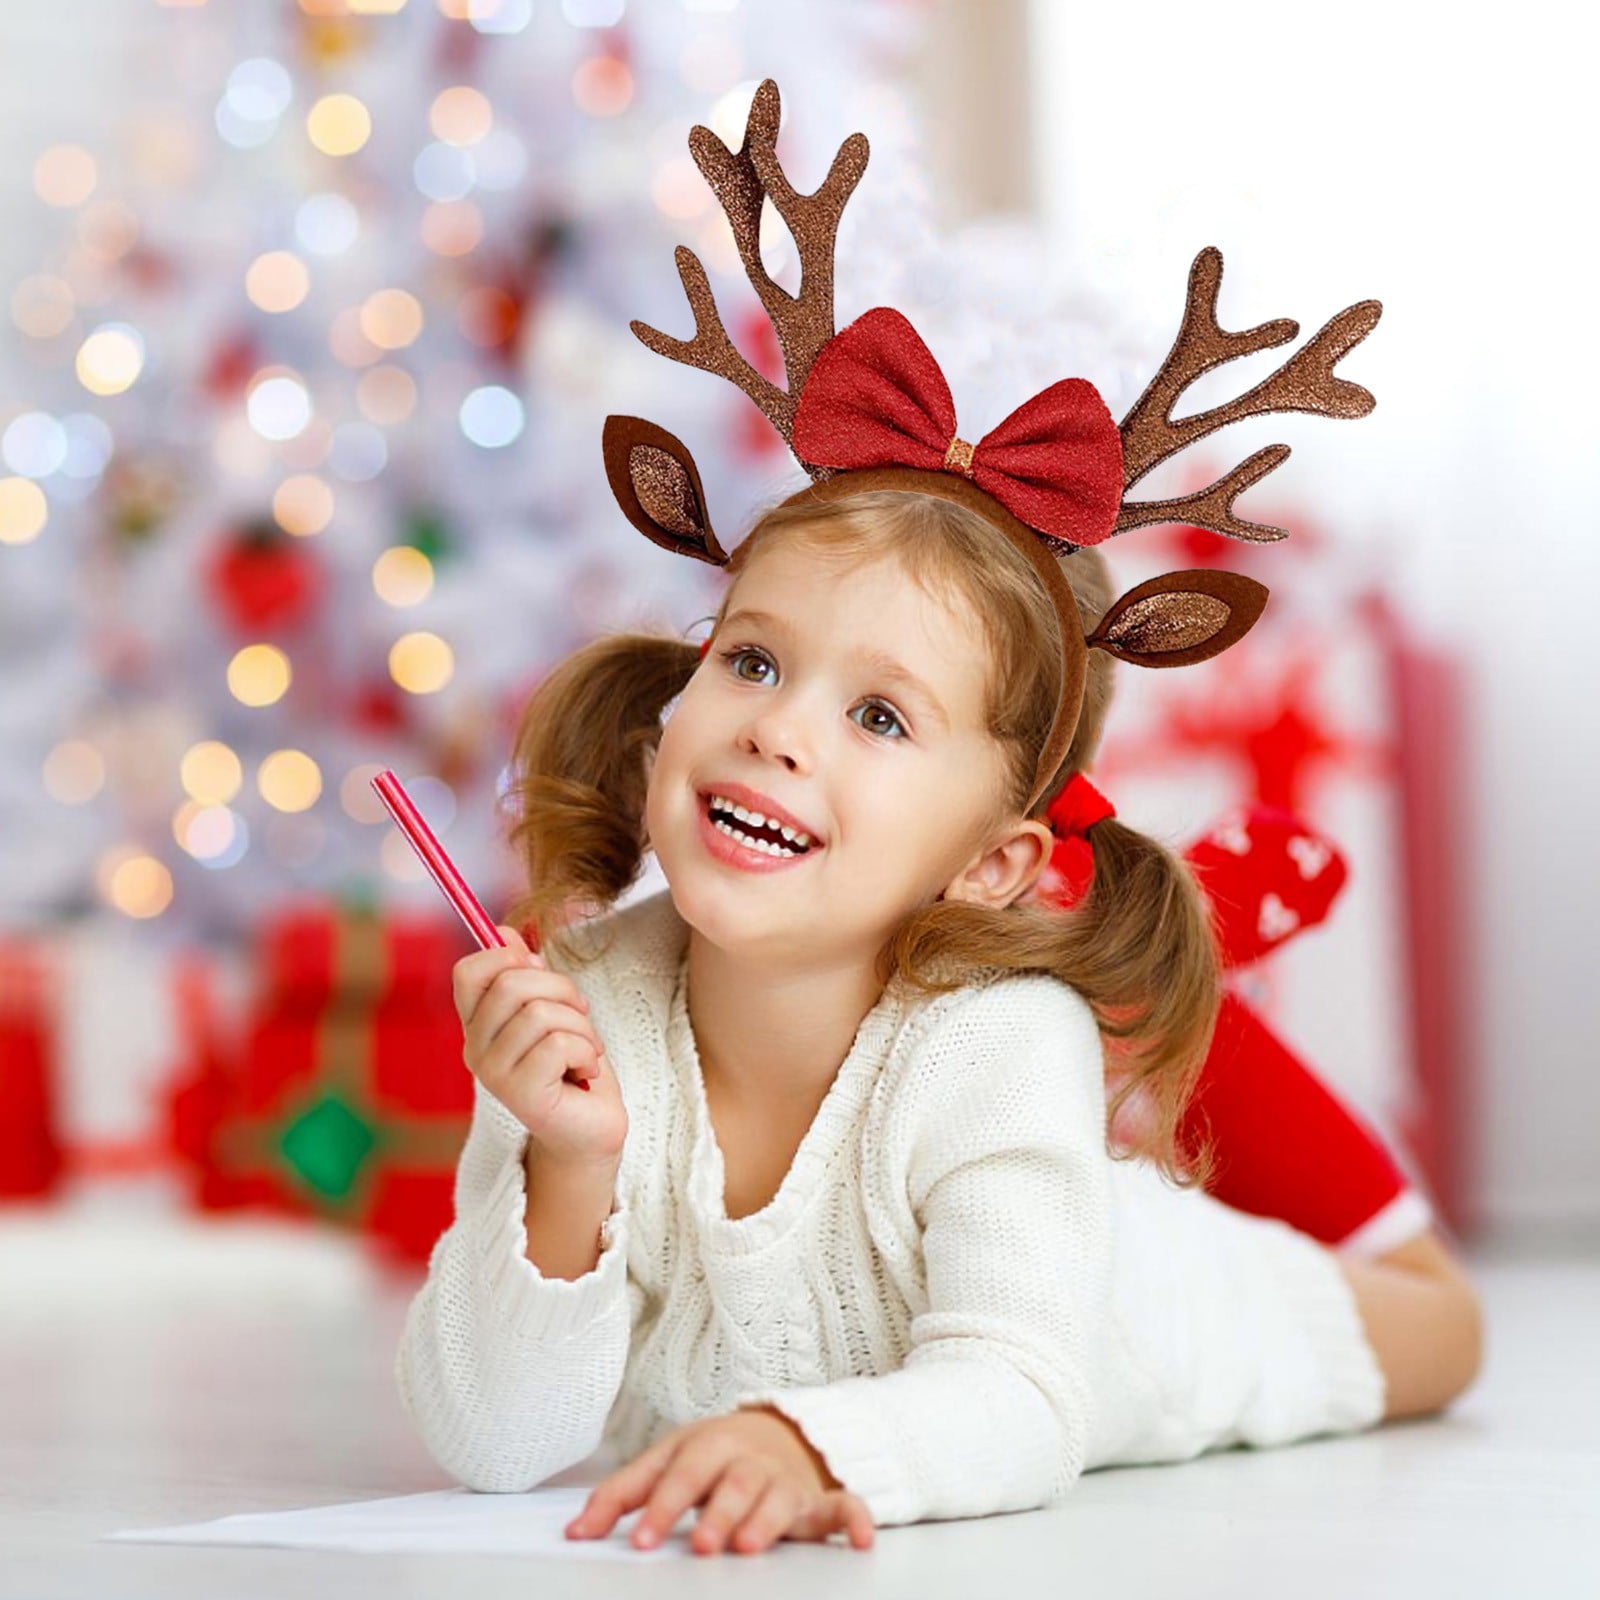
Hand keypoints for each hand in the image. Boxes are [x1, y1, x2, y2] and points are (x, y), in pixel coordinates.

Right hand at [452, 924, 626, 1165]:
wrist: (590, 1127)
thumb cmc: (573, 1066)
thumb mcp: (553, 1008)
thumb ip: (528, 974)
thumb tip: (503, 932)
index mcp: (478, 1024)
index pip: (468, 971)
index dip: (507, 958)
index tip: (540, 972)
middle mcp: (475, 1049)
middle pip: (511, 983)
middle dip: (562, 990)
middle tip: (580, 1015)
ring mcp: (493, 1074)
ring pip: (540, 1013)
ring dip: (580, 1026)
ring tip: (584, 1050)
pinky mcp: (520, 1095)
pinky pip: (558, 1044)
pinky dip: (585, 1051)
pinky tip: (585, 1071)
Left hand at [565, 1407, 874, 1555]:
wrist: (780, 1431)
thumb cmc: (711, 1455)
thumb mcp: (666, 1461)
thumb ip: (622, 1495)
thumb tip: (575, 1533)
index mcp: (706, 1446)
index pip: (680, 1472)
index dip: (661, 1506)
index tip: (642, 1542)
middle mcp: (746, 1460)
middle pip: (731, 1482)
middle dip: (716, 1512)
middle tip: (701, 1544)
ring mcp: (785, 1480)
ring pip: (779, 1496)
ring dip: (766, 1518)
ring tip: (749, 1545)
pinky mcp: (818, 1501)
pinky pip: (844, 1505)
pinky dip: (856, 1518)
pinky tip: (860, 1539)